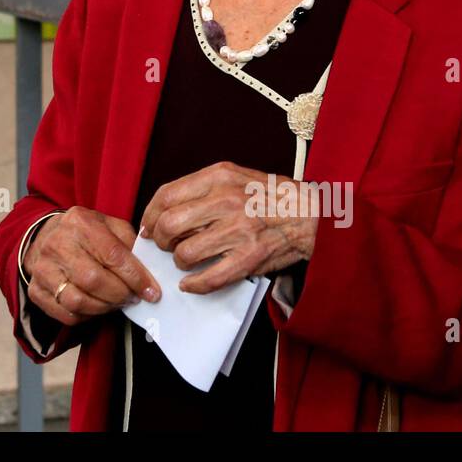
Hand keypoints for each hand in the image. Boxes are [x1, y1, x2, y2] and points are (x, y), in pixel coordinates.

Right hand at [23, 207, 161, 327]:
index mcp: (79, 222)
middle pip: (94, 280)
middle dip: (120, 294)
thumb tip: (150, 270)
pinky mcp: (36, 290)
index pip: (112, 254)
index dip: (136, 277)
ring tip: (116, 302)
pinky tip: (97, 307)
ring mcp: (42, 269)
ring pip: (78, 301)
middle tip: (133, 298)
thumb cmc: (85, 234)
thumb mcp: (109, 226)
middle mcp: (57, 243)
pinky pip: (66, 314)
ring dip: (105, 308)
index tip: (151, 292)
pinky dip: (87, 316)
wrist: (47, 237)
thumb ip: (130, 243)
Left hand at [139, 161, 317, 293]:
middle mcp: (226, 201)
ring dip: (178, 261)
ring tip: (185, 259)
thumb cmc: (271, 195)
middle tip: (165, 244)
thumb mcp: (235, 176)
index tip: (149, 225)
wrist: (312, 214)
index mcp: (219, 177)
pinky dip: (193, 285)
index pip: (167, 195)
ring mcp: (238, 231)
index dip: (150, 214)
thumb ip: (201, 188)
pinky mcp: (249, 259)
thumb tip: (164, 209)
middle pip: (169, 225)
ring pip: (185, 253)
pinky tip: (190, 283)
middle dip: (160, 240)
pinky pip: (208, 278)